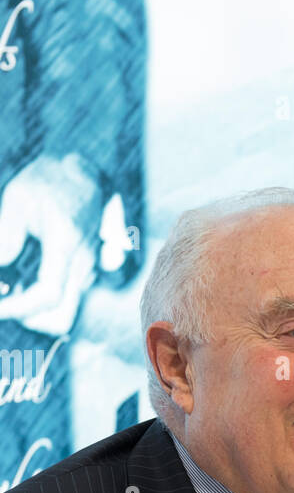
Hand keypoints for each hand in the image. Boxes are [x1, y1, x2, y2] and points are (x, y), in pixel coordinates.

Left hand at [0, 155, 101, 334]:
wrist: (84, 174)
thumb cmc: (49, 181)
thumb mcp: (18, 198)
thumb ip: (7, 234)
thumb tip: (1, 265)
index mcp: (66, 243)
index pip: (48, 295)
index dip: (19, 308)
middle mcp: (82, 264)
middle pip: (59, 318)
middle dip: (27, 317)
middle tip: (4, 301)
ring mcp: (86, 271)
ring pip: (62, 314)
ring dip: (33, 311)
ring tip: (11, 288)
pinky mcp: (83, 274)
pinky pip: (64, 301)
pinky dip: (41, 302)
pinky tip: (24, 280)